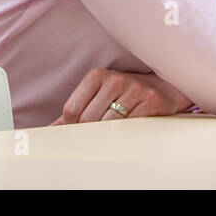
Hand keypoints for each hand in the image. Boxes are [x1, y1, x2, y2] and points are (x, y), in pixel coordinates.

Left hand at [49, 68, 193, 124]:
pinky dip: (125, 135)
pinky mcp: (151, 101)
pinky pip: (130, 126)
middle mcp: (114, 79)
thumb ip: (75, 111)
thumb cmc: (126, 94)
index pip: (72, 109)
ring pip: (108, 124)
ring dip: (107, 136)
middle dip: (89, 134)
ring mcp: (134, 89)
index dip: (72, 127)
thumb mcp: (99, 95)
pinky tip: (126, 134)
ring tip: (111, 136)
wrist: (166, 87)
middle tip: (96, 139)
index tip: (79, 134)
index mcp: (97, 76)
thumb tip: (49, 131)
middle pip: (88, 119)